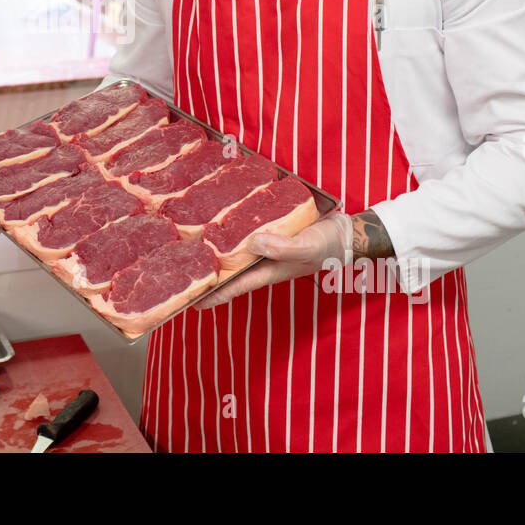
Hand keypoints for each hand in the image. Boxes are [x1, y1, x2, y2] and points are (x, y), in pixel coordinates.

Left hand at [194, 211, 355, 308]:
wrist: (344, 233)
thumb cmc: (327, 246)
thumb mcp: (306, 247)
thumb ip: (282, 248)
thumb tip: (254, 243)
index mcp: (269, 271)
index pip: (236, 285)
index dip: (214, 294)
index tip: (191, 302)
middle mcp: (262, 261)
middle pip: (229, 271)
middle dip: (207, 275)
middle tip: (180, 274)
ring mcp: (265, 247)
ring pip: (234, 252)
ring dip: (214, 252)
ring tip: (189, 250)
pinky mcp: (269, 231)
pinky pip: (245, 233)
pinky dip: (230, 231)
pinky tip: (217, 223)